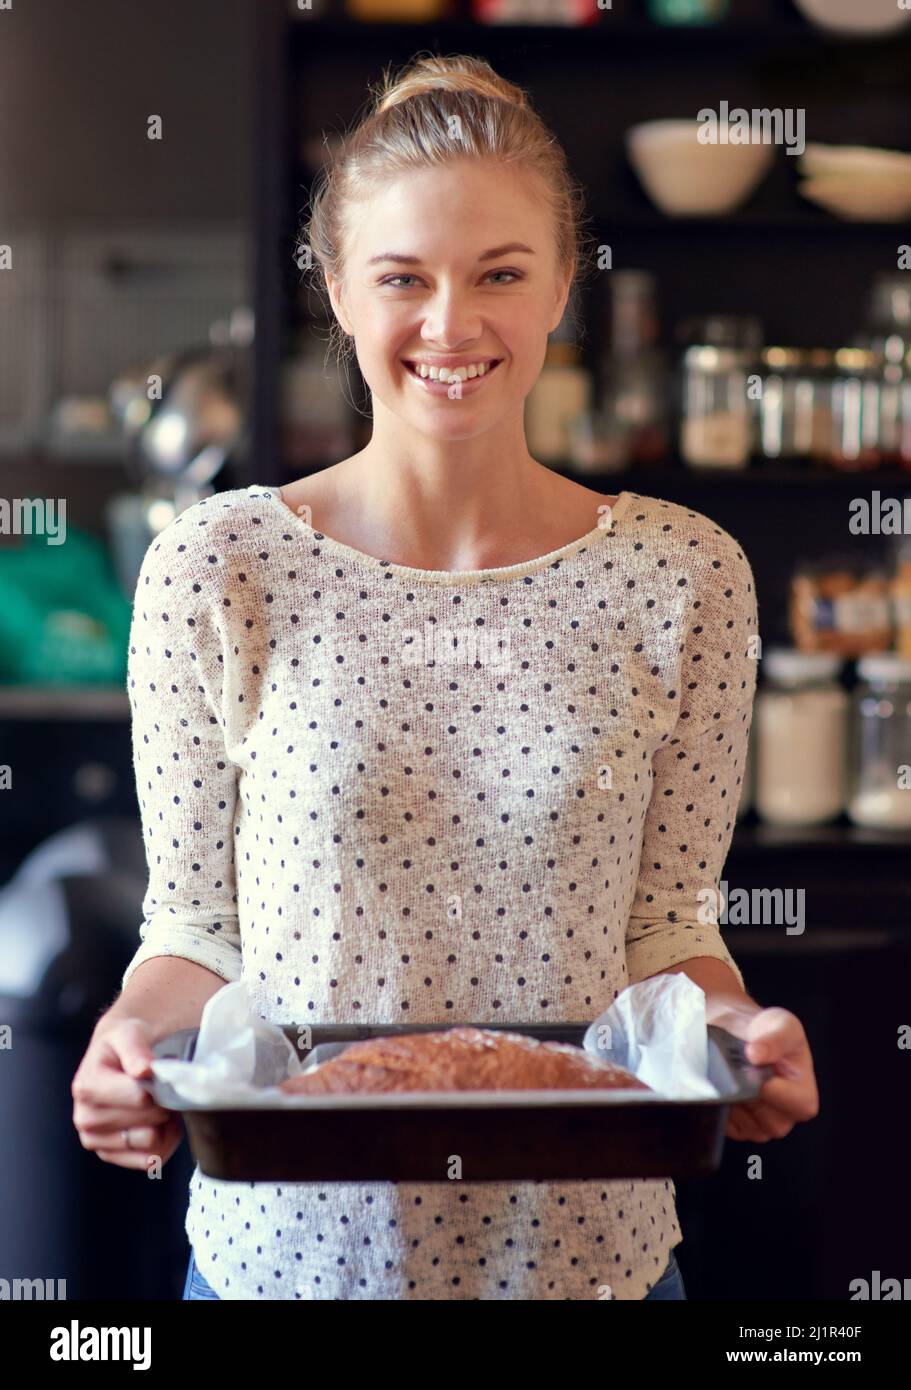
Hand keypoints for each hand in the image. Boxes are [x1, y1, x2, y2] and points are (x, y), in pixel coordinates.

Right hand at [71, 1018, 182, 1170]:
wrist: (117, 1056)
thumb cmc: (123, 1044)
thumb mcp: (129, 1033)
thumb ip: (136, 1050)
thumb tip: (143, 1070)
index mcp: (87, 1086)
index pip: (140, 1098)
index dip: (160, 1088)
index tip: (163, 1075)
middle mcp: (85, 1117)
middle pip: (147, 1121)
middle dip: (164, 1104)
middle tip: (165, 1088)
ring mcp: (96, 1140)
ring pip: (150, 1142)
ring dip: (165, 1124)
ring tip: (161, 1103)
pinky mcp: (110, 1155)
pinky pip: (149, 1160)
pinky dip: (163, 1143)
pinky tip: (160, 1124)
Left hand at [721, 1006, 819, 1141]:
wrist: (739, 1035)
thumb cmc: (767, 1032)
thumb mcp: (780, 1023)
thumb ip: (774, 1038)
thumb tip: (756, 1055)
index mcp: (804, 1097)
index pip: (796, 1105)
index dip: (774, 1088)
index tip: (754, 1068)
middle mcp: (784, 1117)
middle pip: (766, 1116)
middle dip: (747, 1090)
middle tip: (734, 1066)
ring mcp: (759, 1127)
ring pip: (743, 1122)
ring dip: (731, 1096)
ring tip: (726, 1071)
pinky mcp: (735, 1128)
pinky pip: (724, 1123)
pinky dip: (719, 1103)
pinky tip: (719, 1084)